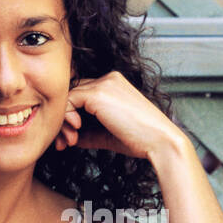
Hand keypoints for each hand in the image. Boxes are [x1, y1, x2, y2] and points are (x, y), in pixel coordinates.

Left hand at [53, 72, 181, 160]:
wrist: (159, 141)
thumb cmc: (140, 140)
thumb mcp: (108, 135)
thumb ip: (89, 132)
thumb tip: (69, 137)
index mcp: (114, 85)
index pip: (82, 94)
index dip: (72, 116)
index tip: (71, 139)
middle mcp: (108, 79)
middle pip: (73, 93)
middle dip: (64, 120)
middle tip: (64, 143)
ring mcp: (103, 84)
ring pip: (68, 96)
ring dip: (63, 122)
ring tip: (70, 142)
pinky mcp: (97, 93)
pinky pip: (69, 100)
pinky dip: (66, 118)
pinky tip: (76, 133)